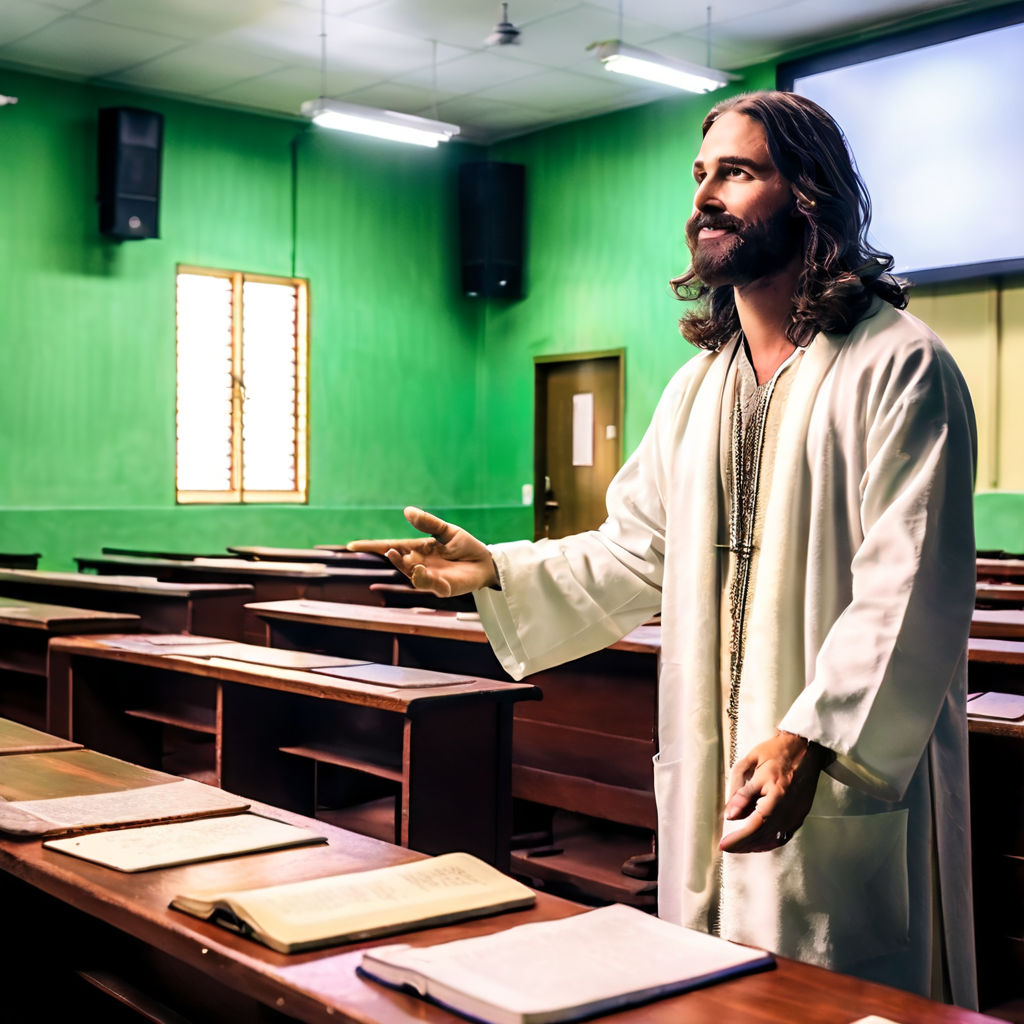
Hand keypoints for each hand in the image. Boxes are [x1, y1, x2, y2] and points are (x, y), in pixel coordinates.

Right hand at [347, 507, 497, 597]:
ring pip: (411, 575)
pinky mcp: (443, 588)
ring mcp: (430, 577)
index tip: (351, 545)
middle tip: (390, 551)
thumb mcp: (447, 531)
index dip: (371, 547)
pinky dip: (424, 578)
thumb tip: (406, 511)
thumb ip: (428, 523)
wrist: (486, 562)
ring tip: (410, 560)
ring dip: (406, 568)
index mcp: (418, 549)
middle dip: (391, 557)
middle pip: (398, 561)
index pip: (391, 547)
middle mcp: (420, 564)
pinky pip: (430, 585)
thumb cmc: (465, 547)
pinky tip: (423, 569)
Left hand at [719, 731, 830, 853]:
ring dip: (756, 845)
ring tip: (740, 845)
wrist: (805, 747)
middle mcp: (789, 808)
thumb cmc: (775, 752)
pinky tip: (759, 840)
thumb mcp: (751, 765)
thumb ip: (741, 793)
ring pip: (775, 839)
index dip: (738, 839)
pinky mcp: (801, 813)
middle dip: (744, 845)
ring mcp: (797, 813)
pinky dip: (770, 841)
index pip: (754, 826)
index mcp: (776, 795)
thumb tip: (730, 816)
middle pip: (764, 837)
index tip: (723, 845)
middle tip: (727, 847)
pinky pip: (785, 835)